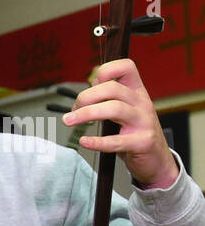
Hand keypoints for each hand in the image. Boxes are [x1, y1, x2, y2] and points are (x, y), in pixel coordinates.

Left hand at [65, 58, 176, 188]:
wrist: (156, 159)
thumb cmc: (134, 133)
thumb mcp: (124, 110)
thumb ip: (108, 98)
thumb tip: (87, 89)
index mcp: (137, 92)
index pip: (126, 67)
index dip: (105, 71)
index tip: (89, 84)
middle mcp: (142, 103)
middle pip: (113, 88)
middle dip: (86, 97)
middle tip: (72, 111)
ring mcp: (144, 122)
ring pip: (115, 109)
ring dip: (87, 113)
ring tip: (69, 121)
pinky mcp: (142, 142)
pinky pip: (116, 141)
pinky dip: (97, 141)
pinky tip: (84, 141)